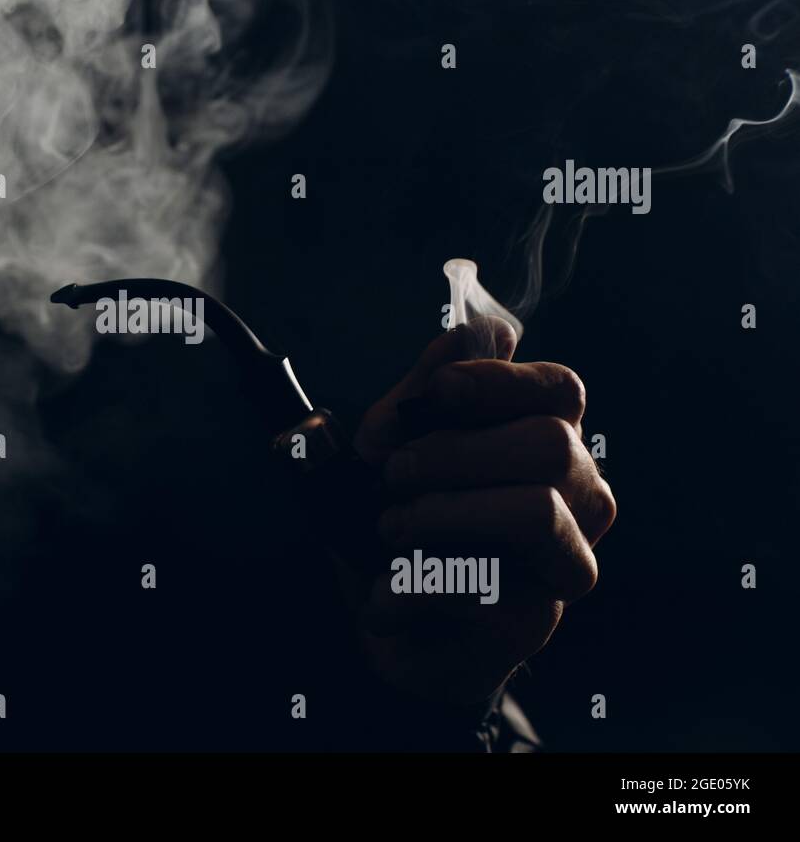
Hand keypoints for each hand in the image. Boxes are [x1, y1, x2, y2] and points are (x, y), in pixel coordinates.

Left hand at [338, 317, 616, 705]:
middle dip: (456, 451)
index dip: (500, 381)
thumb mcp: (391, 444)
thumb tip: (465, 332)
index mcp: (546, 441)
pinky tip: (385, 590)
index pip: (560, 390)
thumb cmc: (398, 518)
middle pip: (552, 445)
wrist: (379, 615)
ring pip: (535, 513)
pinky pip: (483, 587)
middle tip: (394, 473)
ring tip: (392, 528)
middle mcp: (575, 498)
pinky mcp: (532, 623)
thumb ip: (422, 391)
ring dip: (444, 512)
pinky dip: (413, 583)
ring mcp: (562, 563)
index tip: (439, 392)